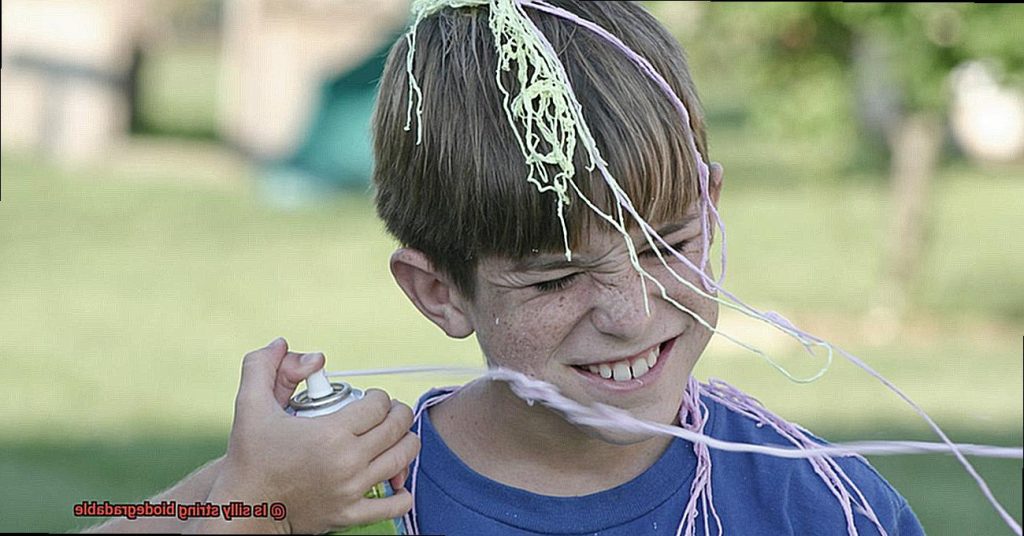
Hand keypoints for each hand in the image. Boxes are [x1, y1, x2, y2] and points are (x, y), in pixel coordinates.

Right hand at [191, 338, 418, 533]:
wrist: (244, 508)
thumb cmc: (250, 457)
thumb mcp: (249, 406)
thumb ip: (262, 366)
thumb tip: (281, 344)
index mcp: (330, 433)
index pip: (378, 404)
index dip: (378, 396)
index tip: (370, 398)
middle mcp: (347, 462)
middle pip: (397, 427)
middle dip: (398, 413)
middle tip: (388, 412)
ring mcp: (352, 490)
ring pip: (402, 458)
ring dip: (405, 442)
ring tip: (394, 436)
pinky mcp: (351, 514)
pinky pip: (394, 505)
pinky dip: (402, 493)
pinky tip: (396, 480)